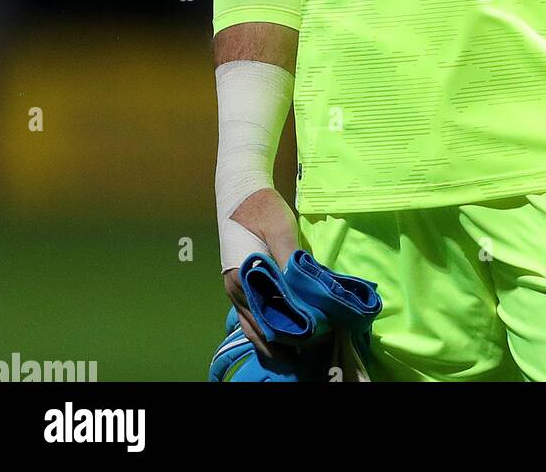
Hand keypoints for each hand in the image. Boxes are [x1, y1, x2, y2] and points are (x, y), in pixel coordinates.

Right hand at [222, 187, 298, 360]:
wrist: (240, 190)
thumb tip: (303, 290)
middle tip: (305, 355)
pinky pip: (250, 312)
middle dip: (279, 345)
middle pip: (257, 330)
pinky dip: (264, 325)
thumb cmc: (261, 208)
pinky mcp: (239, 281)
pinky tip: (280, 329)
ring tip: (295, 352)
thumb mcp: (281, 231)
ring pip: (252, 324)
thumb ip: (289, 261)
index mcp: (243, 279)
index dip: (288, 334)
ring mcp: (235, 287)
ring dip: (271, 338)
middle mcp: (235, 290)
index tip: (310, 341)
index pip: (266, 319)